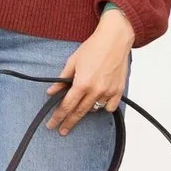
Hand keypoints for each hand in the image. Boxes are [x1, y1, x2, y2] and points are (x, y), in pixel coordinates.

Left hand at [48, 5, 133, 133]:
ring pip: (94, 110)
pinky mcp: (119, 91)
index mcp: (82, 83)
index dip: (58, 117)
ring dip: (85, 111)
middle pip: (79, 112)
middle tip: (62, 131)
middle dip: (69, 122)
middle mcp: (96, 91)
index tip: (52, 125)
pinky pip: (109, 107)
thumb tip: (51, 92)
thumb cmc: (93, 48)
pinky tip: (97, 102)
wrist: (115, 40)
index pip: (66, 106)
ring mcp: (108, 92)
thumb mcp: (72, 62)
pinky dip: (103, 107)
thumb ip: (62, 80)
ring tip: (79, 107)